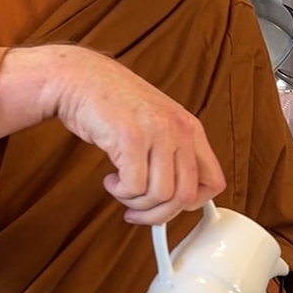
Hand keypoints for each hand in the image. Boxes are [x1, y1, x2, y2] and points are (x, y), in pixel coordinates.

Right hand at [0, 45, 225, 224]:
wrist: (79, 78)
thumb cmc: (113, 103)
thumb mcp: (157, 124)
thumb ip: (172, 154)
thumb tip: (177, 199)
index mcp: (190, 128)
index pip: (213, 182)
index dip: (192, 204)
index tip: (169, 206)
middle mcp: (179, 130)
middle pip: (184, 196)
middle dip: (158, 214)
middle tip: (137, 210)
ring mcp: (156, 133)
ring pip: (159, 196)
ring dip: (135, 202)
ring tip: (121, 187)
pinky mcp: (130, 138)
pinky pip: (134, 187)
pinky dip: (119, 192)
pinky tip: (111, 178)